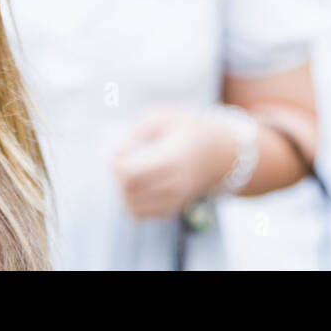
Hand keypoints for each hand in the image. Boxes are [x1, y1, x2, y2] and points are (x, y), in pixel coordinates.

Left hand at [111, 106, 233, 218]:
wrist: (217, 153)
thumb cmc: (184, 130)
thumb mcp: (161, 118)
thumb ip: (135, 131)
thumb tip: (113, 150)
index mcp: (173, 158)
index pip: (130, 172)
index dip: (116, 160)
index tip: (120, 147)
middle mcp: (175, 184)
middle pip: (128, 188)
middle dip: (117, 173)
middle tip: (124, 157)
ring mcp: (175, 200)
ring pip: (130, 204)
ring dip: (122, 187)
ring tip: (132, 169)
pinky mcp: (171, 210)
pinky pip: (138, 213)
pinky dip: (130, 199)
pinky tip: (138, 182)